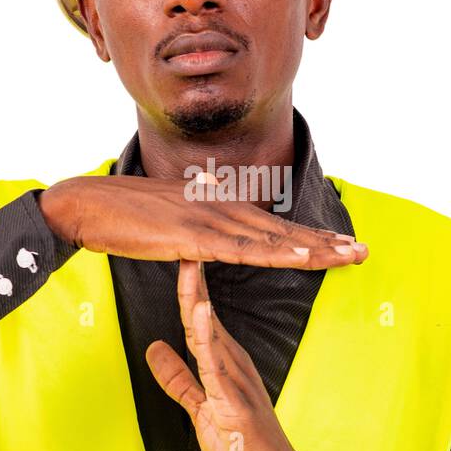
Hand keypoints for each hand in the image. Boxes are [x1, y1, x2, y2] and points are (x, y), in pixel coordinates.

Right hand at [38, 172, 367, 269]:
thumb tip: (214, 194)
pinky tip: (301, 255)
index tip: (341, 244)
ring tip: (348, 255)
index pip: (272, 226)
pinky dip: (275, 251)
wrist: (87, 205)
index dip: (309, 237)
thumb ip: (196, 210)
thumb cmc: (123, 213)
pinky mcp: (193, 236)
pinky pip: (242, 248)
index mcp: (217, 207)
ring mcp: (209, 220)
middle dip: (325, 242)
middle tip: (363, 251)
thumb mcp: (169, 213)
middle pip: (283, 231)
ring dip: (313, 248)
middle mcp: (221, 209)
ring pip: (272, 239)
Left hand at [145, 259, 333, 450]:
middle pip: (204, 312)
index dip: (184, 283)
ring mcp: (236, 381)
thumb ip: (179, 378)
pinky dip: (208, 339)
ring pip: (212, 331)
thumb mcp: (201, 408)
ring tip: (188, 261)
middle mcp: (232, 363)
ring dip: (198, 296)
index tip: (172, 249)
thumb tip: (154, 348)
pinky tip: (200, 315)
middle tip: (180, 236)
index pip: (198, 314)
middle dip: (191, 275)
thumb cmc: (244, 447)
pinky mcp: (236, 403)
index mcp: (223, 361)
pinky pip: (218, 367)